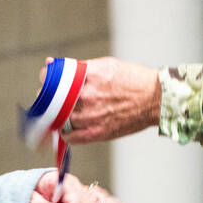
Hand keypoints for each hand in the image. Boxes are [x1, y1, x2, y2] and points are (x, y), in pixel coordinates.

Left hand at [44, 56, 159, 142]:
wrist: (156, 99)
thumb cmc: (134, 80)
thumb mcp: (107, 65)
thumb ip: (81, 68)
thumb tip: (56, 65)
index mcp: (89, 76)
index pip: (55, 78)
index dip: (46, 79)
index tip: (46, 80)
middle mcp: (87, 96)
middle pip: (53, 100)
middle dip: (48, 98)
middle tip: (49, 97)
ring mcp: (91, 115)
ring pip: (59, 119)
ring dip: (55, 115)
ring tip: (59, 111)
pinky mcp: (96, 132)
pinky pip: (70, 137)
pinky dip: (65, 132)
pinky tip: (67, 127)